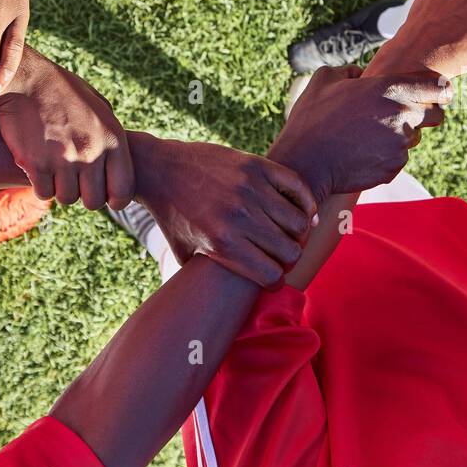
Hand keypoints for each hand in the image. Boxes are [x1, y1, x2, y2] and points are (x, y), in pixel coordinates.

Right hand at [0, 54, 132, 209]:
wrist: (28, 80)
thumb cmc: (64, 91)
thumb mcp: (99, 106)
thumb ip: (110, 135)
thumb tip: (118, 165)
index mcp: (112, 138)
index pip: (123, 190)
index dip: (115, 199)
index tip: (105, 196)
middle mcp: (91, 151)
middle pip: (93, 201)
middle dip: (84, 194)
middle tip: (75, 181)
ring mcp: (63, 159)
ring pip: (67, 198)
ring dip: (61, 189)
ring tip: (56, 170)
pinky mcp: (36, 163)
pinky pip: (44, 193)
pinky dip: (41, 186)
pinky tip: (40, 169)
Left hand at [131, 135, 317, 287]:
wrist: (160, 168)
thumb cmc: (172, 214)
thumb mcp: (183, 253)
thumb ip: (204, 276)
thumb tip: (218, 302)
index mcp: (222, 243)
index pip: (272, 275)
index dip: (276, 281)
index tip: (273, 276)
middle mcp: (239, 216)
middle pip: (291, 250)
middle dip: (290, 258)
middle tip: (283, 254)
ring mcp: (250, 188)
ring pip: (299, 221)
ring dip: (299, 231)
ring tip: (290, 232)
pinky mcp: (256, 165)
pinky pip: (298, 186)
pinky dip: (307, 201)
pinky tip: (302, 210)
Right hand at [269, 66, 449, 200]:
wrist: (305, 163)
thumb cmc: (312, 118)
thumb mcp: (325, 79)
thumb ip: (350, 70)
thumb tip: (359, 73)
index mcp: (390, 89)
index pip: (439, 88)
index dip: (438, 90)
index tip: (433, 93)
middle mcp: (402, 116)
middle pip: (436, 115)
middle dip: (424, 113)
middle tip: (399, 113)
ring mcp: (400, 145)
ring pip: (414, 137)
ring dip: (400, 134)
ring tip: (369, 134)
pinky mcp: (394, 167)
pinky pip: (398, 157)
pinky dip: (386, 154)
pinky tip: (361, 151)